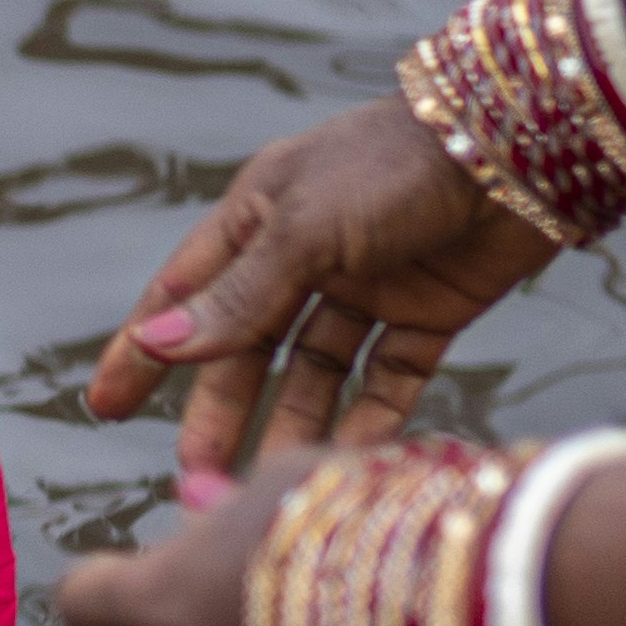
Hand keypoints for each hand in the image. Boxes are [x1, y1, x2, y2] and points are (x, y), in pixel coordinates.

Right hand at [82, 94, 553, 489]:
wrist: (520, 147)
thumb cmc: (396, 166)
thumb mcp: (303, 229)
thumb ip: (238, 295)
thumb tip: (159, 345)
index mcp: (259, 216)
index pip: (185, 293)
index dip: (145, 349)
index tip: (105, 404)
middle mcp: (306, 254)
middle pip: (249, 346)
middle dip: (221, 408)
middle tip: (197, 476)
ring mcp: (368, 285)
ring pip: (315, 370)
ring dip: (292, 422)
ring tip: (273, 478)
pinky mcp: (428, 312)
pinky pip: (386, 376)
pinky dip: (370, 416)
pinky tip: (350, 456)